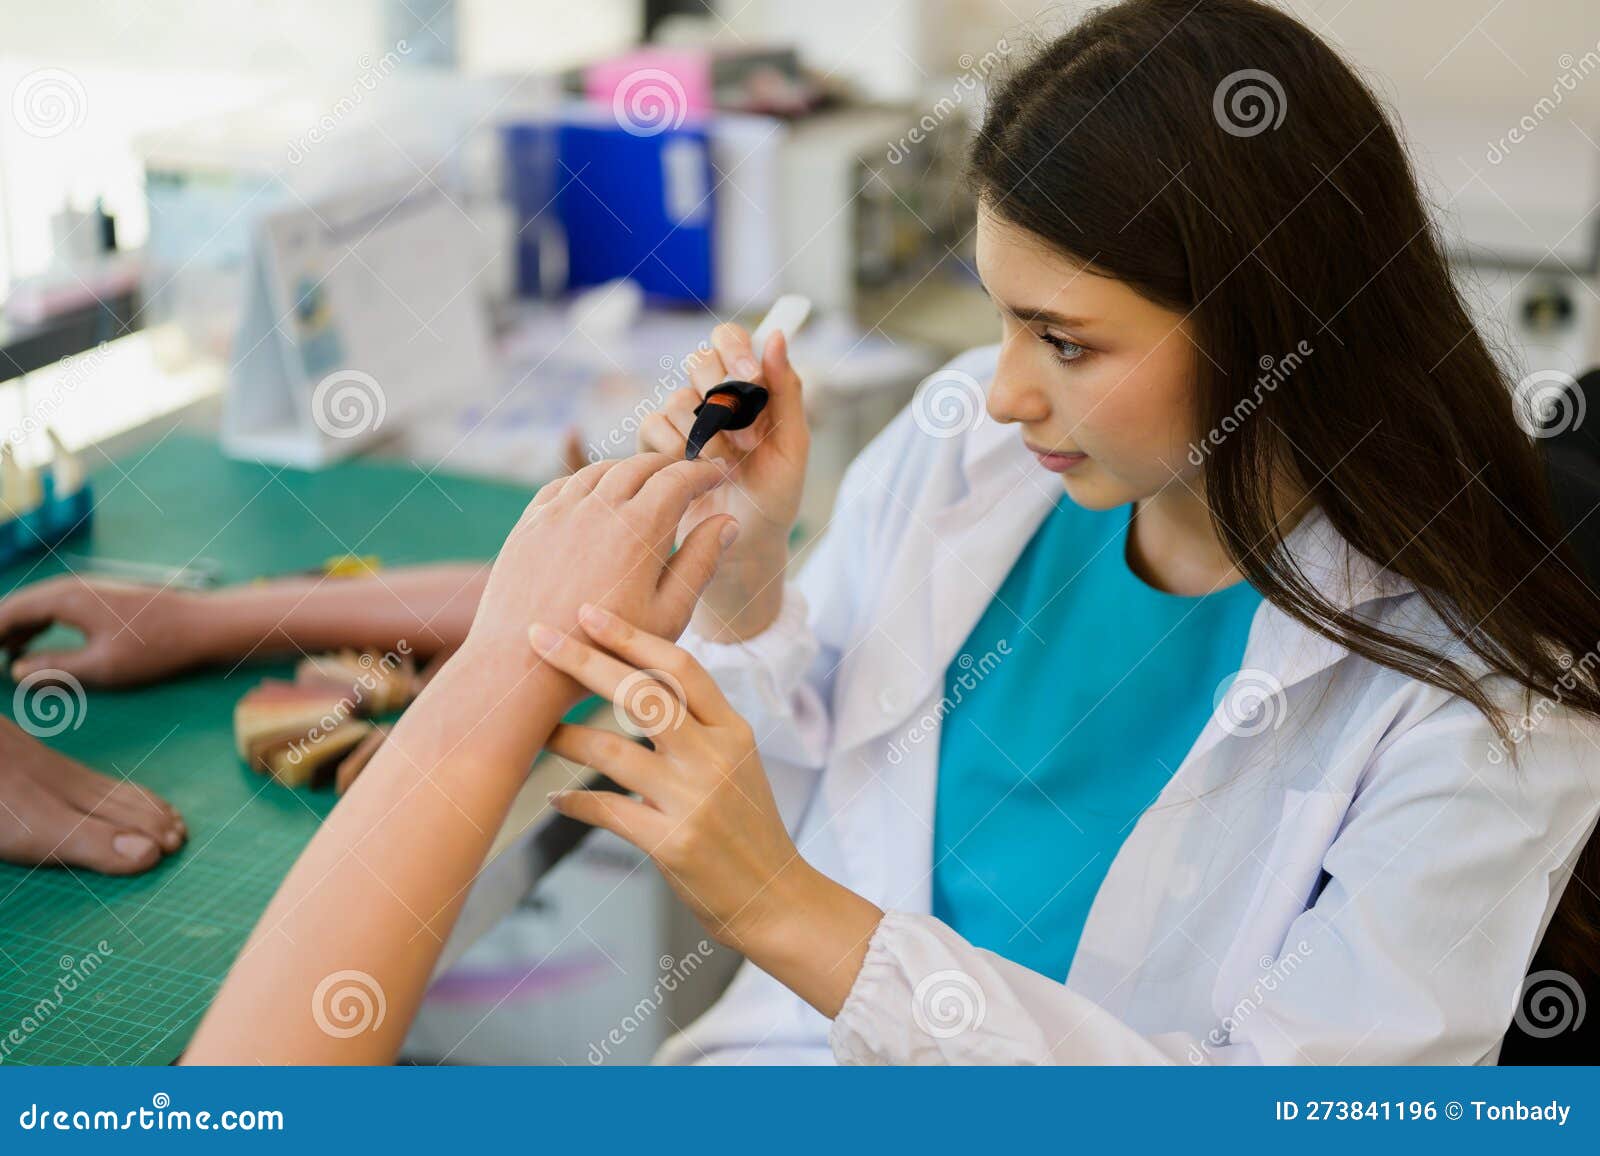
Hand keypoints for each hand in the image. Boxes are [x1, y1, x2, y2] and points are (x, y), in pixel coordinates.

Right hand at [0, 576, 211, 687]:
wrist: (204, 625)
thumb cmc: (157, 647)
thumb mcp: (103, 666)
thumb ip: (55, 669)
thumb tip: (16, 671)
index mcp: (66, 598)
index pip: (9, 611)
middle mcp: (73, 587)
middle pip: (19, 606)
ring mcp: (88, 591)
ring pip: (35, 608)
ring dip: (13, 629)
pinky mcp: (101, 599)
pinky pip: (53, 609)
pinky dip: (34, 626)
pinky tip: (27, 646)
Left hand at [0, 718, 184, 874]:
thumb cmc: (0, 797)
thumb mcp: (43, 828)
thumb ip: (92, 840)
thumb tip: (150, 854)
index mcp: (73, 802)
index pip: (121, 815)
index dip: (149, 828)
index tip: (177, 840)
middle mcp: (67, 782)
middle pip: (115, 798)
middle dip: (148, 814)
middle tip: (179, 828)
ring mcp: (44, 767)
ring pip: (98, 786)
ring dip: (130, 801)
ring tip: (155, 808)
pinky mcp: (24, 758)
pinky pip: (80, 776)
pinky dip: (102, 786)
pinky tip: (92, 784)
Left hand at [468, 454, 737, 706]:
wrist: (523, 664)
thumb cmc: (606, 650)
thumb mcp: (668, 613)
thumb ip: (701, 562)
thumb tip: (726, 521)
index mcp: (639, 528)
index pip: (679, 478)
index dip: (703, 471)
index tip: (717, 474)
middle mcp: (598, 508)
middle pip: (640, 465)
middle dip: (669, 465)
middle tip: (686, 476)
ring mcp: (559, 511)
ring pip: (601, 470)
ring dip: (629, 469)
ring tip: (646, 483)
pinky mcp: (531, 522)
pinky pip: (564, 485)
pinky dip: (589, 481)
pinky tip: (597, 496)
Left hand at [535, 605, 884, 1016]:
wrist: (775, 900)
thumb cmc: (746, 828)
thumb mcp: (737, 763)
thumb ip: (696, 725)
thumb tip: (633, 682)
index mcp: (733, 730)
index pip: (680, 666)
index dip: (632, 635)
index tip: (589, 612)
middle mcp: (716, 757)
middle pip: (642, 692)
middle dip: (585, 660)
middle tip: (540, 636)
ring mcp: (695, 800)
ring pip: (612, 749)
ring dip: (565, 737)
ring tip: (537, 731)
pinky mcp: (672, 842)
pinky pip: (605, 809)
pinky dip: (574, 800)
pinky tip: (557, 798)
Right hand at [638, 324, 808, 641]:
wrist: (743, 546)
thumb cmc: (774, 497)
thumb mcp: (792, 446)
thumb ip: (787, 391)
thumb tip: (776, 335)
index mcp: (747, 389)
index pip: (728, 339)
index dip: (735, 349)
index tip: (750, 376)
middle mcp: (711, 397)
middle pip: (699, 362)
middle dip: (723, 397)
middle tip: (747, 440)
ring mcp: (681, 421)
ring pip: (678, 398)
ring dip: (707, 436)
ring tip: (726, 471)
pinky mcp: (656, 446)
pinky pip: (653, 426)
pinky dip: (677, 450)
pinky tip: (694, 475)